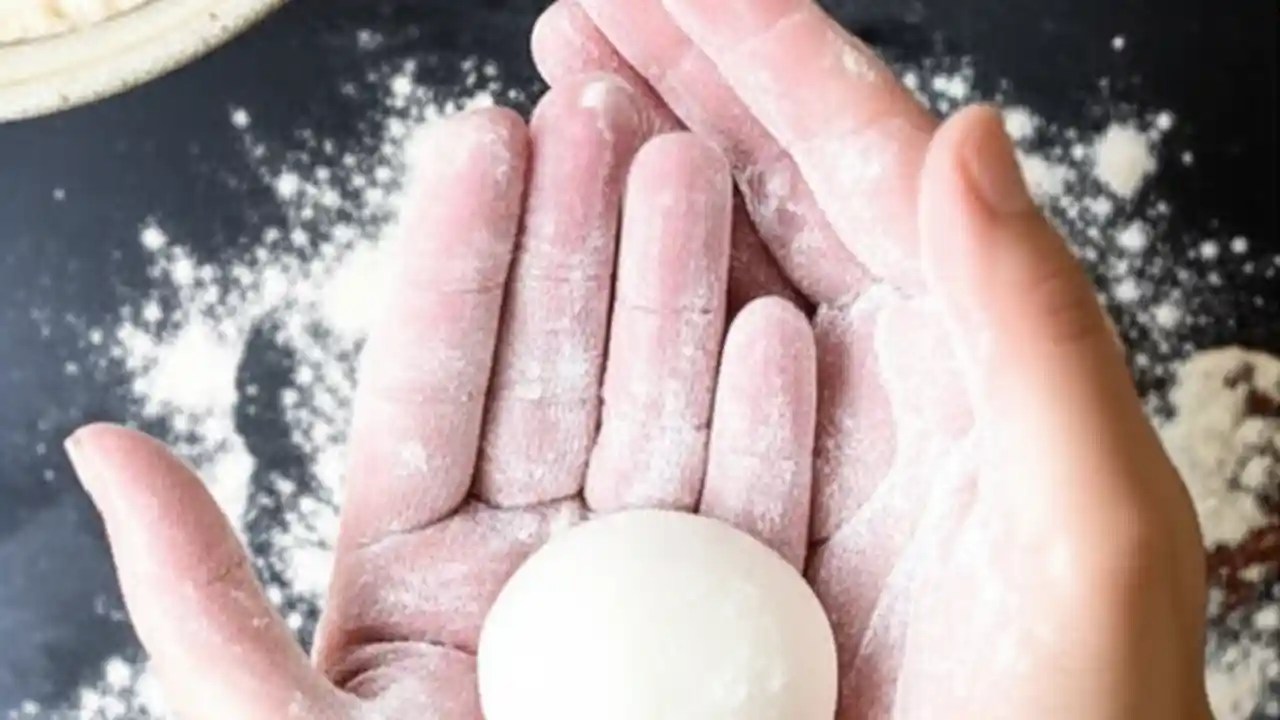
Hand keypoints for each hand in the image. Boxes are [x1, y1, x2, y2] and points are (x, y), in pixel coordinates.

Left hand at [65, 76, 821, 718]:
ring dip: (680, 292)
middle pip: (561, 374)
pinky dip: (768, 422)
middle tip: (603, 115)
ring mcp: (638, 595)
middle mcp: (533, 570)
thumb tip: (102, 444)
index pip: (438, 383)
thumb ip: (203, 600)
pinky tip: (776, 327)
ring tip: (692, 172)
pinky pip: (755, 516)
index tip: (484, 134)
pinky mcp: (734, 638)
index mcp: (420, 577)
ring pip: (661, 417)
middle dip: (582, 237)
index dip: (460, 254)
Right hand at [533, 2, 1212, 717]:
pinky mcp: (730, 524)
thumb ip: (1039, 326)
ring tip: (561, 107)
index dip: (769, 56)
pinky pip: (654, 397)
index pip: (865, 162)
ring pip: (702, 279)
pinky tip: (568, 267)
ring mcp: (797, 451)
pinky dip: (606, 316)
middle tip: (589, 23)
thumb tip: (969, 132)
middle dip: (679, 91)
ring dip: (628, 183)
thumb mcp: (1091, 526)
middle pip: (769, 196)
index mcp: (971, 357)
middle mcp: (880, 388)